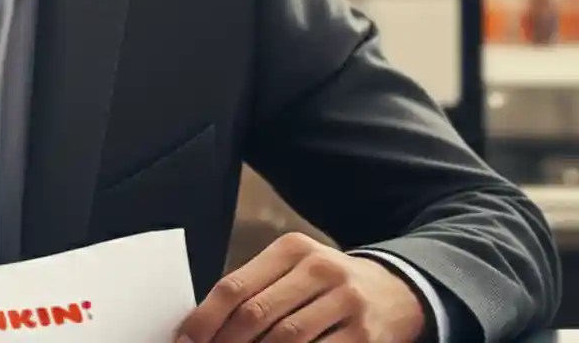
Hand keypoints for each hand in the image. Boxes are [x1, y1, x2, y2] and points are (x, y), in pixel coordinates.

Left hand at [176, 233, 426, 342]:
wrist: (399, 290)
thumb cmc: (328, 284)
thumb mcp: (294, 270)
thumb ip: (255, 290)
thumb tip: (204, 326)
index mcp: (292, 249)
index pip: (234, 286)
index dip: (204, 319)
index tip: (184, 341)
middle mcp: (320, 270)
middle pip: (256, 314)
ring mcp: (346, 303)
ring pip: (284, 339)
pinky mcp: (365, 336)